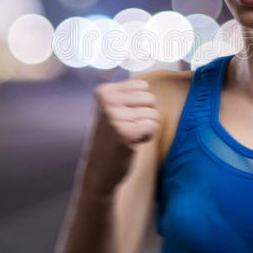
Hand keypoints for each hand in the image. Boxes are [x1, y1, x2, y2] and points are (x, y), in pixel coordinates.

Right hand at [81, 78, 160, 194]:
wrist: (98, 168)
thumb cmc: (112, 136)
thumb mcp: (112, 108)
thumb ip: (128, 93)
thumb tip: (146, 84)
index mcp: (103, 91)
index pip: (143, 86)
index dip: (139, 104)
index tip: (123, 117)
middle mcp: (107, 101)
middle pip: (150, 98)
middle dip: (144, 115)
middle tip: (127, 128)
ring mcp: (115, 116)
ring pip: (154, 113)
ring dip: (145, 127)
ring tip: (128, 135)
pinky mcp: (125, 133)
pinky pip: (153, 126)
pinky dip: (147, 136)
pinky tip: (131, 142)